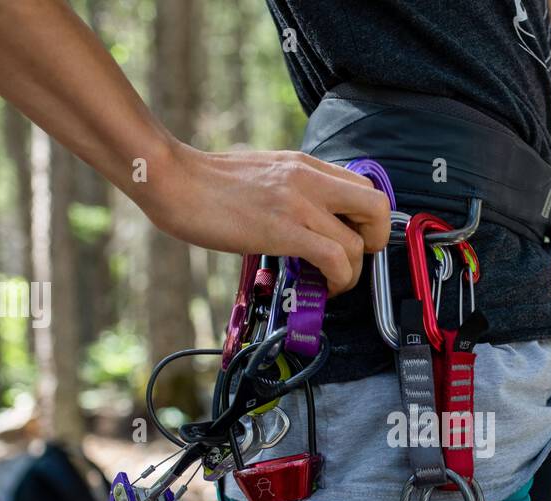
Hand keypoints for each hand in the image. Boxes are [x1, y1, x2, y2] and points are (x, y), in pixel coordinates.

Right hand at [141, 142, 390, 295]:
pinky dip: (338, 280)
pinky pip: (334, 259)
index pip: (365, 186)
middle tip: (354, 259)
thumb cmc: (208, 183)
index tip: (353, 239)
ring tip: (332, 282)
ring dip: (353, 273)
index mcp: (305, 165)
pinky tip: (322, 286)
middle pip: (377, 207)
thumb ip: (292, 188)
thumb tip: (309, 215)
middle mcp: (309, 180)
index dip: (368, 219)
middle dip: (376, 241)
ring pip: (357, 243)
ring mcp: (298, 204)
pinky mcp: (283, 230)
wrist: (174, 180)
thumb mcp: (264, 173)